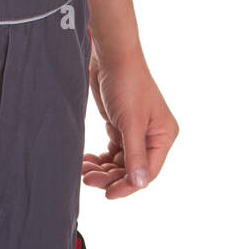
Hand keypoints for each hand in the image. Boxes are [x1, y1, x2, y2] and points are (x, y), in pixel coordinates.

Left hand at [83, 51, 178, 198]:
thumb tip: (140, 183)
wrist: (110, 55)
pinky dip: (101, 158)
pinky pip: (113, 151)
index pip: (148, 171)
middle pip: (132, 168)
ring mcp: (136, 132)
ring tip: (84, 170)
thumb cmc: (126, 83)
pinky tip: (87, 161)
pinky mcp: (121, 126)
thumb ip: (134, 154)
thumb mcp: (130, 121)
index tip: (108, 194)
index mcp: (163, 135)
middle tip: (88, 178)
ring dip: (103, 168)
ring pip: (121, 162)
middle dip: (111, 175)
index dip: (128, 185)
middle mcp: (153, 136)